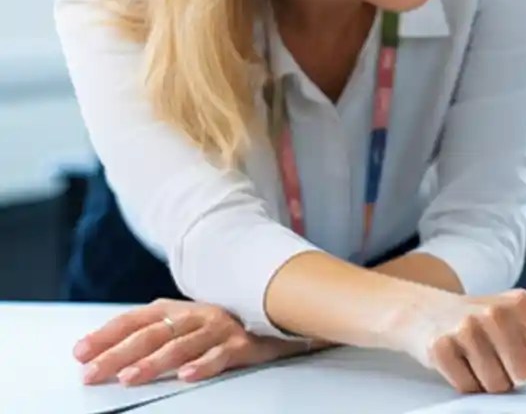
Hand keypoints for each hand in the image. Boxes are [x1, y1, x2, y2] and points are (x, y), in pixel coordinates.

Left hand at [74, 299, 308, 385]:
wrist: (281, 315)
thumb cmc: (225, 327)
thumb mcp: (188, 326)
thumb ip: (156, 336)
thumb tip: (110, 357)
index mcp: (178, 309)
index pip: (135, 320)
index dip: (106, 335)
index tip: (80, 353)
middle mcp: (196, 314)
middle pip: (151, 334)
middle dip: (118, 354)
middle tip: (93, 374)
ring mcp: (220, 328)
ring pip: (181, 345)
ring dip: (152, 362)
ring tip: (129, 379)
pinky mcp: (244, 343)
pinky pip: (221, 355)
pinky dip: (203, 365)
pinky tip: (187, 376)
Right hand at [407, 289, 525, 405]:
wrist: (426, 310)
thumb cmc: (486, 321)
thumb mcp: (523, 321)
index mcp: (524, 305)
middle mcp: (497, 312)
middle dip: (513, 374)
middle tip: (498, 354)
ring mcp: (468, 328)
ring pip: (497, 386)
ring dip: (489, 380)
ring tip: (478, 357)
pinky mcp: (442, 347)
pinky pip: (468, 388)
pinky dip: (467, 382)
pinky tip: (460, 361)